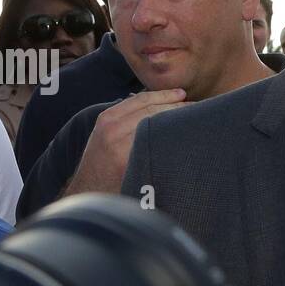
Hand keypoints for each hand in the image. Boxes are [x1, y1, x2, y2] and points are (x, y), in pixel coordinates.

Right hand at [67, 89, 186, 196]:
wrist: (88, 191)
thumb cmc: (101, 164)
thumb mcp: (105, 135)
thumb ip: (124, 120)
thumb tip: (155, 106)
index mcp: (107, 119)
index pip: (141, 99)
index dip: (164, 95)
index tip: (182, 94)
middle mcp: (112, 129)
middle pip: (152, 110)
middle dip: (176, 107)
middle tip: (196, 107)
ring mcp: (120, 147)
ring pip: (156, 126)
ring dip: (177, 122)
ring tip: (194, 121)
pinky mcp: (129, 164)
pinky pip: (156, 147)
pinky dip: (171, 142)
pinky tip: (184, 142)